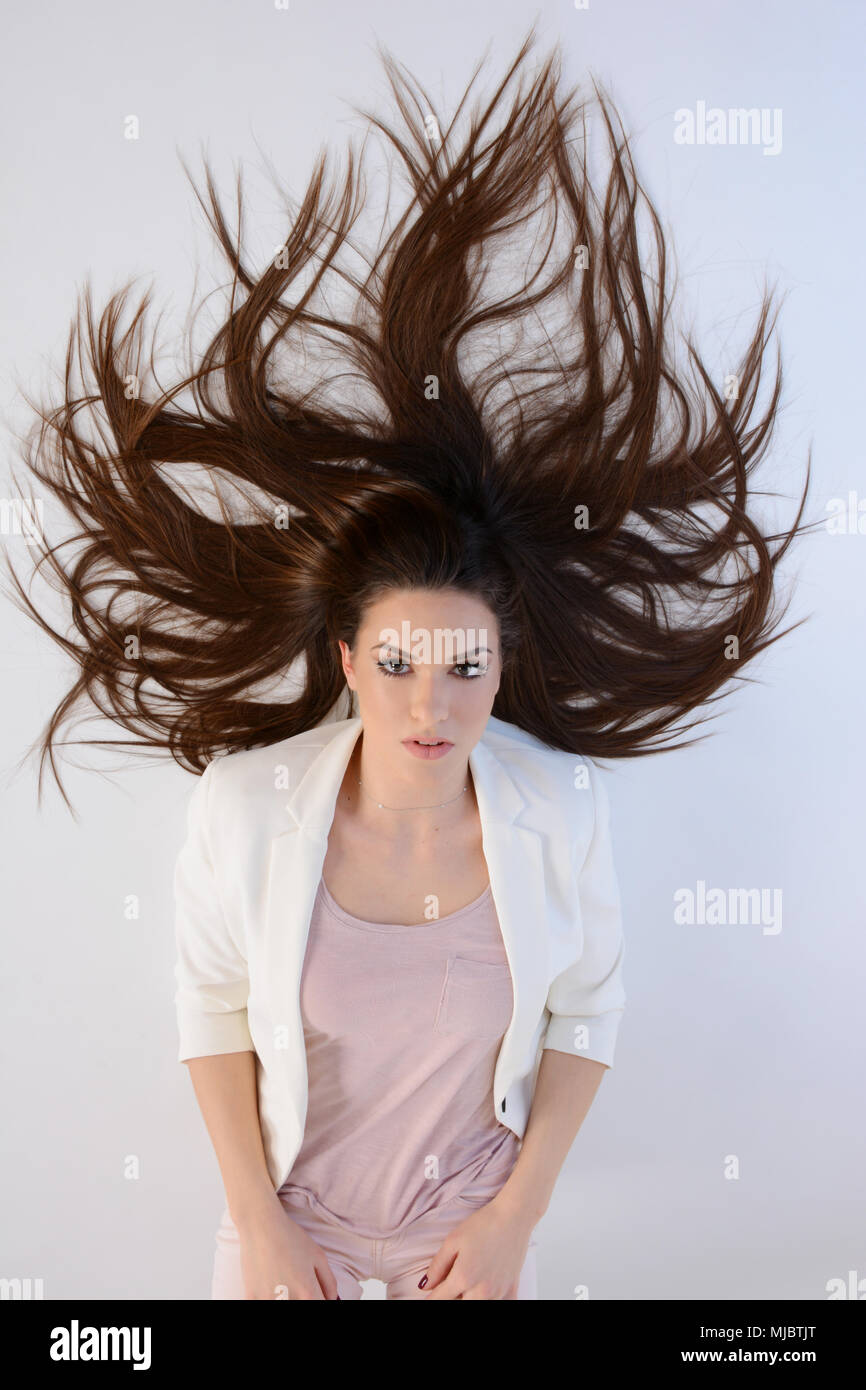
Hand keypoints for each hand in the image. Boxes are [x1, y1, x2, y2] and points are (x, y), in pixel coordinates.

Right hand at [236, 1199, 340, 1299]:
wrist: (261, 1226)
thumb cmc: (291, 1238)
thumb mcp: (319, 1257)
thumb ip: (329, 1284)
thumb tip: (332, 1301)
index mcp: (307, 1292)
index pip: (320, 1307)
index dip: (319, 1299)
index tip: (313, 1293)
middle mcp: (289, 1301)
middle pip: (301, 1308)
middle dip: (302, 1298)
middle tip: (296, 1283)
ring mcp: (267, 1301)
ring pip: (282, 1306)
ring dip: (284, 1298)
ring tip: (280, 1282)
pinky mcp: (250, 1298)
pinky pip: (261, 1304)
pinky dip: (266, 1296)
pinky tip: (267, 1285)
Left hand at [420, 1192, 536, 1299]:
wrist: (513, 1216)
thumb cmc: (483, 1224)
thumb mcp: (453, 1240)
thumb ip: (437, 1266)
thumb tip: (425, 1286)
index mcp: (463, 1278)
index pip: (440, 1299)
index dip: (431, 1298)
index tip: (429, 1295)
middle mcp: (481, 1291)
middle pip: (459, 1305)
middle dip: (451, 1296)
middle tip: (451, 1283)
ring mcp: (498, 1292)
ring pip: (477, 1305)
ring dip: (469, 1298)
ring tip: (469, 1282)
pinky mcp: (511, 1289)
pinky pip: (501, 1304)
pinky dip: (491, 1299)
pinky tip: (487, 1290)